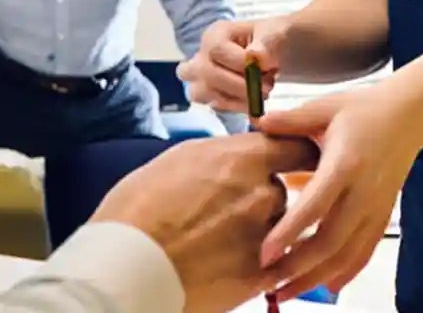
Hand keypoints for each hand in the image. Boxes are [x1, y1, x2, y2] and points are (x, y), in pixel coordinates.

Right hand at [93, 133, 318, 312]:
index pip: (297, 147)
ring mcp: (265, 236)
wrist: (123, 270)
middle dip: (262, 202)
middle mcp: (260, 193)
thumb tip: (230, 158)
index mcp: (240, 159)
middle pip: (281, 192)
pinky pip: (276, 265)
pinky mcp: (259, 276)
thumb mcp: (175, 162)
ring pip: (280, 230)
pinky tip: (228, 266)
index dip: (298, 154)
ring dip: (261, 233)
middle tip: (227, 214)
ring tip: (218, 243)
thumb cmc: (135, 214)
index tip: (295, 160)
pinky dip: (260, 265)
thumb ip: (216, 157)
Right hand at [178, 17, 289, 113]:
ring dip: (237, 97)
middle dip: (241, 85)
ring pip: (204, 93)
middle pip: (207, 74)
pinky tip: (255, 99)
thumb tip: (254, 55)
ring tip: (260, 91)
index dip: (240, 63)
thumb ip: (267, 43)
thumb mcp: (276, 34)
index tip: (264, 68)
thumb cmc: (272, 40)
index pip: (217, 49)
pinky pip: (216, 105)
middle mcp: (202, 54)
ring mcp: (201, 77)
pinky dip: (238, 106)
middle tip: (267, 87)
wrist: (276, 54)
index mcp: (215, 33)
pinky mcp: (208, 95)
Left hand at [254, 84, 422, 299]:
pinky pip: (365, 251)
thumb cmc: (364, 110)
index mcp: (345, 163)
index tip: (265, 253)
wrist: (410, 116)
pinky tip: (327, 287)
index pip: (316, 205)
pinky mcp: (383, 215)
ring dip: (317, 277)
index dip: (290, 232)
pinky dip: (347, 272)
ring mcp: (376, 207)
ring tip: (286, 292)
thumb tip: (257, 123)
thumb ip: (291, 120)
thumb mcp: (326, 107)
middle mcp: (363, 191)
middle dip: (298, 267)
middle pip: (331, 240)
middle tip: (267, 283)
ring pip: (348, 253)